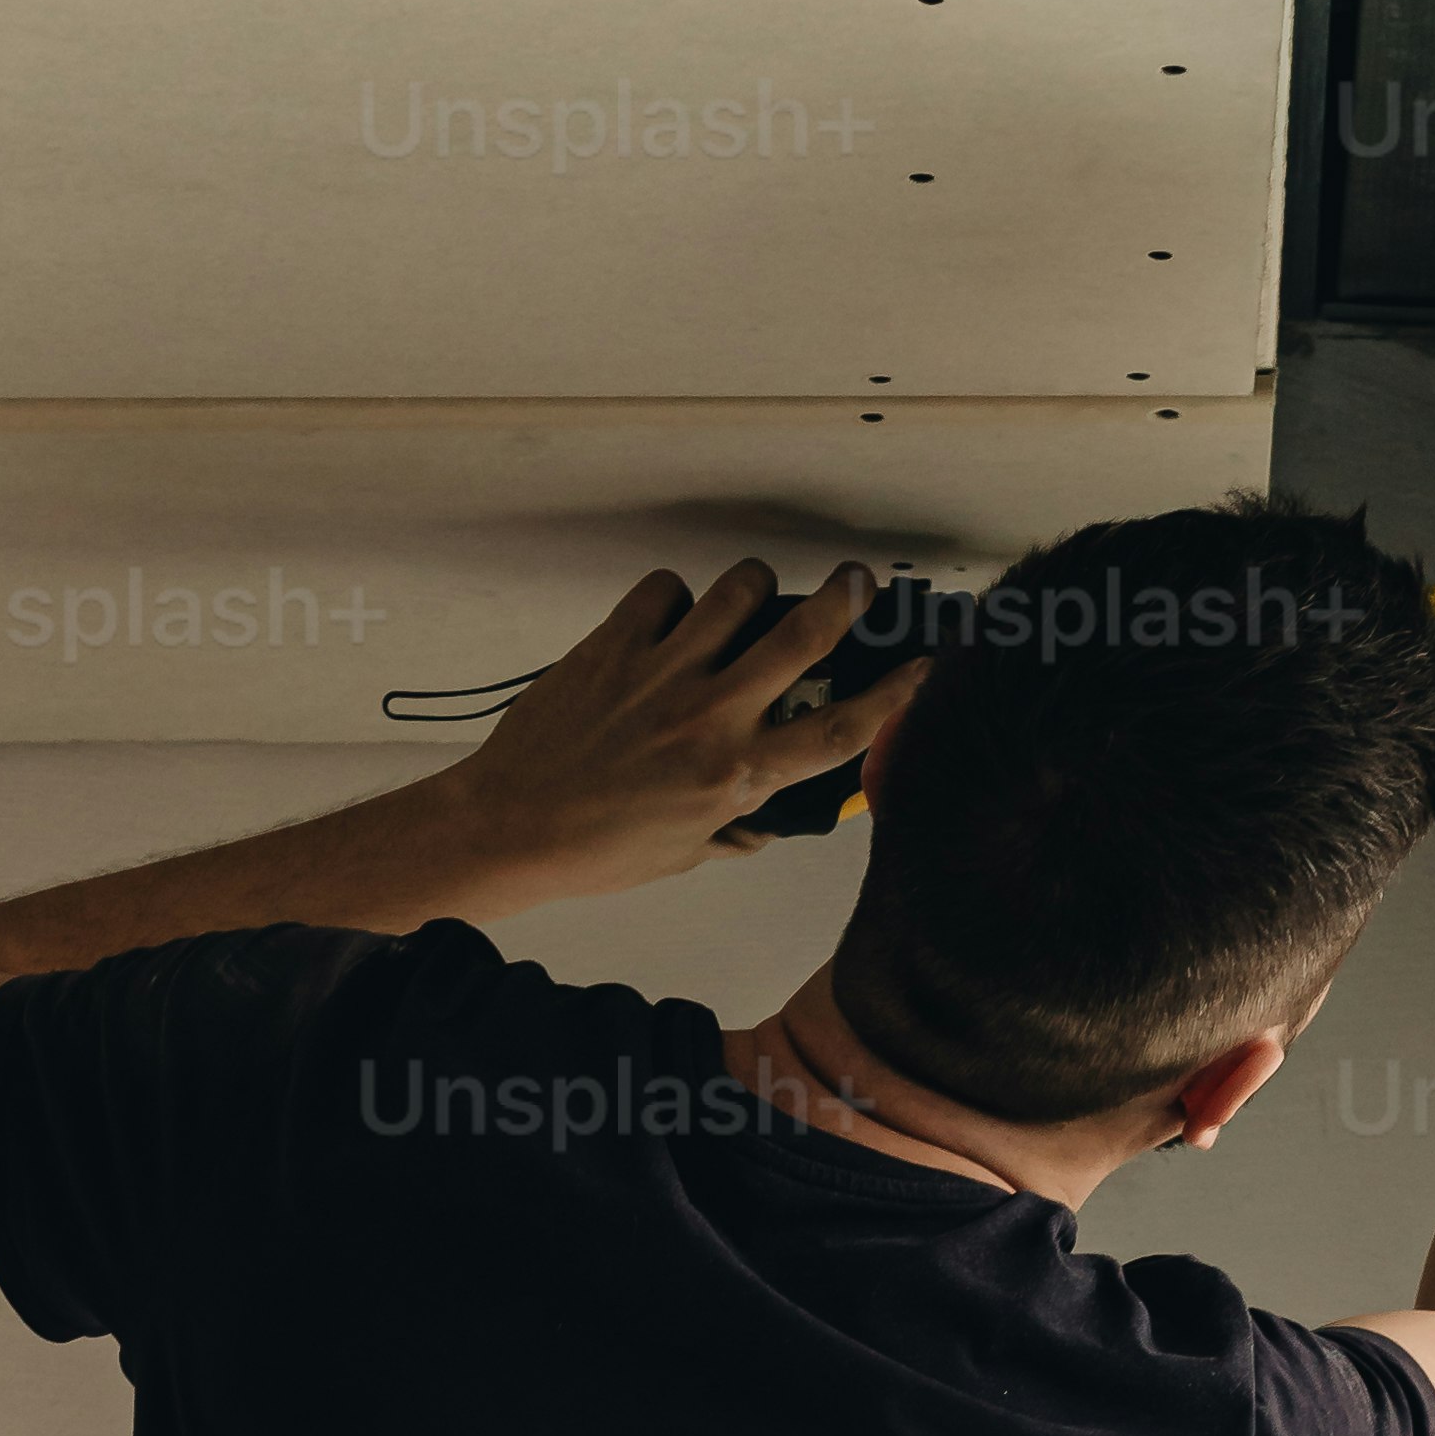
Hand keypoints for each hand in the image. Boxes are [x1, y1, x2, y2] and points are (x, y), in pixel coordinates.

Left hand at [433, 560, 928, 897]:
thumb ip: (733, 829)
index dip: (893, 696)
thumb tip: (765, 824)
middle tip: (860, 582)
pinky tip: (668, 619)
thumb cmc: (595, 849)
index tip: (922, 669)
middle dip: (845, 599)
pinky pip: (664, 590)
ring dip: (754, 587)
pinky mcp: (617, 645)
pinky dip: (674, 596)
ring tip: (749, 597)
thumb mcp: (682, 853)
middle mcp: (711, 717)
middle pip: (803, 638)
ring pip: (738, 593)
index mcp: (736, 776)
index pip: (838, 733)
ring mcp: (664, 674)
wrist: (512, 826)